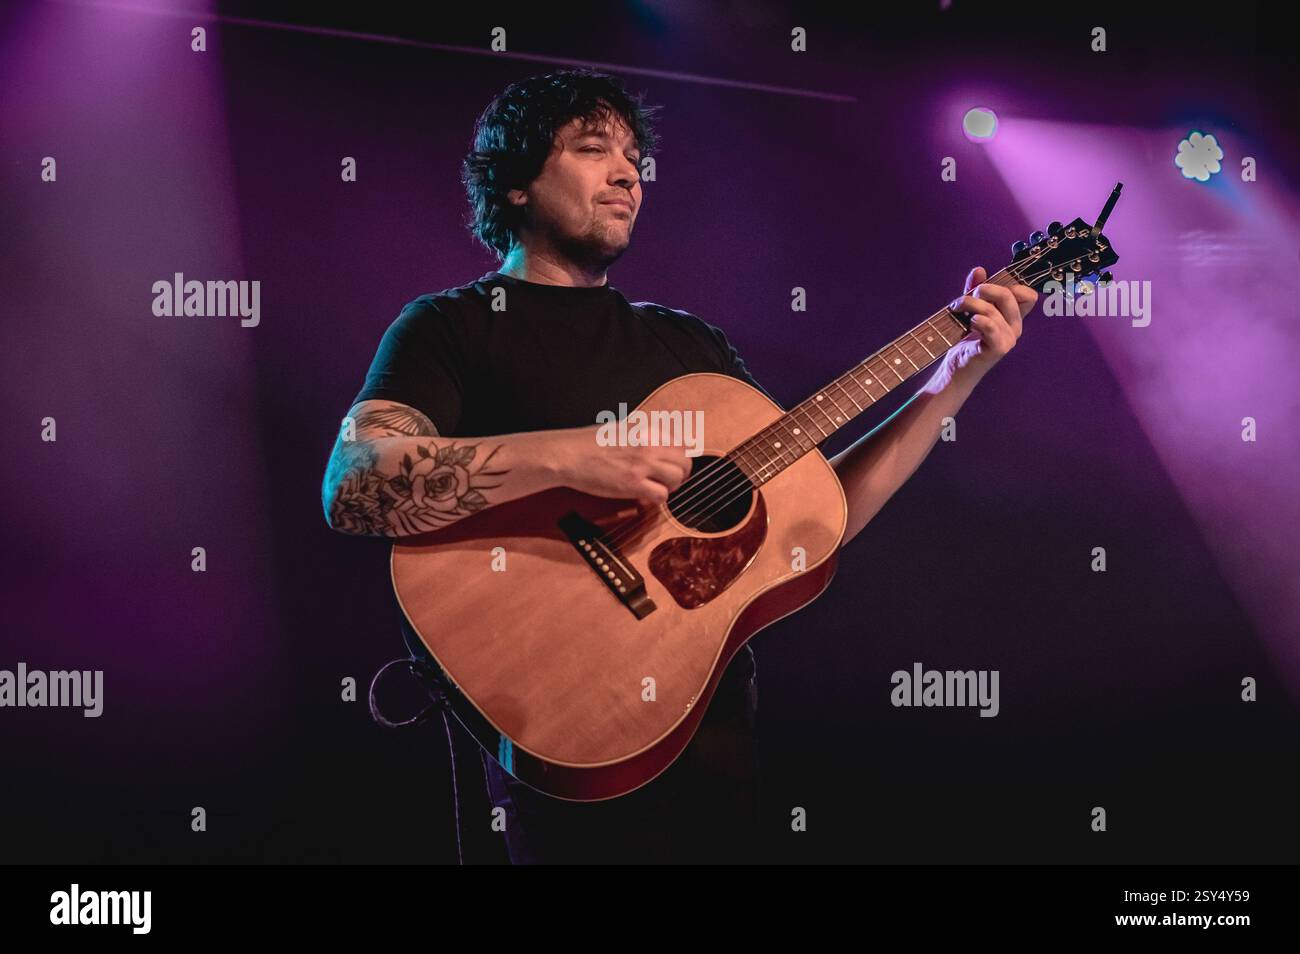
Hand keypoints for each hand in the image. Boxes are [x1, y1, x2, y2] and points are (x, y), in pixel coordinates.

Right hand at [551, 425, 692, 505]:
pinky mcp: (633, 483)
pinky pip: (661, 495)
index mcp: (646, 429)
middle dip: (681, 474)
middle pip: (685, 461)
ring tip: (657, 488)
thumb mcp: (620, 428)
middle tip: (669, 480)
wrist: (568, 454)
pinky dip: (657, 499)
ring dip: (670, 487)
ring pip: (677, 478)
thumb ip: (641, 433)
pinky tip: (645, 498)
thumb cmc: (588, 443)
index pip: (682, 442)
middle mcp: (648, 444)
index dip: (680, 457)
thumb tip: (658, 443)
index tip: (673, 464)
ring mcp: (642, 464)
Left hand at [944, 266, 1037, 378]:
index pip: (1028, 295)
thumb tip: (979, 269)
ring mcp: (1008, 339)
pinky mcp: (998, 349)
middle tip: (966, 296)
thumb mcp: (969, 309)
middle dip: (985, 290)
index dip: (1012, 285)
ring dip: (970, 305)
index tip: (987, 286)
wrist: (955, 368)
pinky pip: (991, 327)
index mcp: (1013, 317)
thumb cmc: (964, 339)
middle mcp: (1015, 327)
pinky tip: (969, 322)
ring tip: (956, 308)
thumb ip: (974, 289)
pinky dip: (978, 321)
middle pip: (1009, 296)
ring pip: (993, 310)